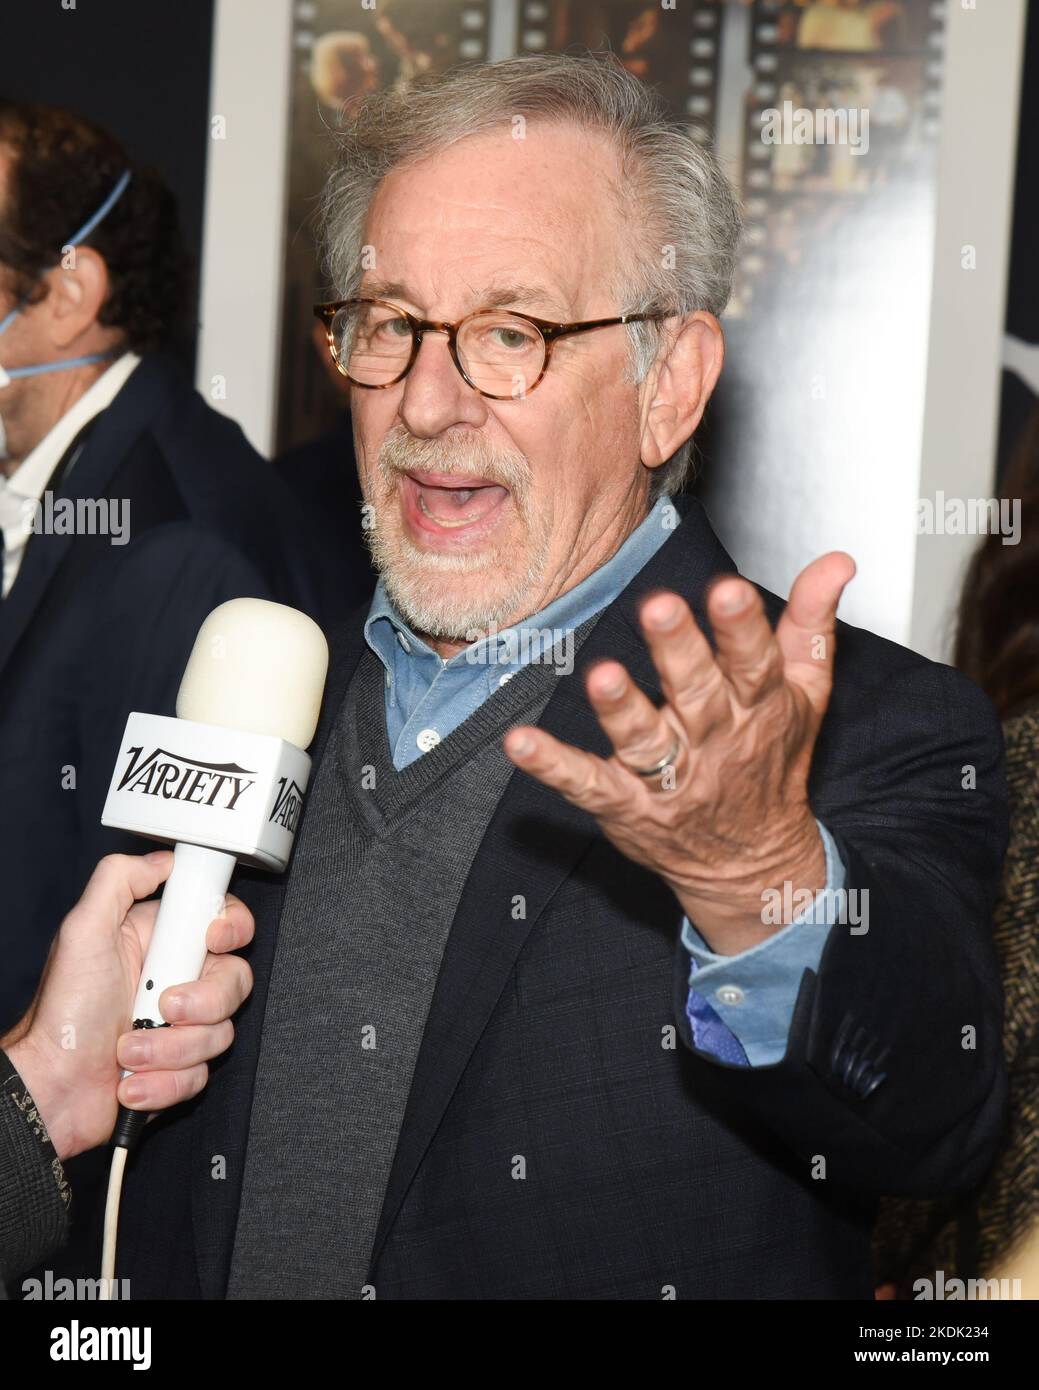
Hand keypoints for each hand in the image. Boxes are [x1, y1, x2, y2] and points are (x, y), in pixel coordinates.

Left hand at [0, 851, 253, 1159]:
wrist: (50, 1090)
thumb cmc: (61, 1014)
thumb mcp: (82, 931)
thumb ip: (119, 880)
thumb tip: (164, 859)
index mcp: (160, 941)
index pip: (223, 921)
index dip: (230, 929)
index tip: (212, 940)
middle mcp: (177, 980)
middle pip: (234, 979)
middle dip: (201, 1002)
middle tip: (163, 1006)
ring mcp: (182, 1026)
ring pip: (220, 1031)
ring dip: (170, 1047)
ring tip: (129, 1050)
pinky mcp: (181, 1067)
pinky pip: (202, 1073)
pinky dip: (164, 1080)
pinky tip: (131, 1078)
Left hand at [504, 553, 855, 954]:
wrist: (754, 864)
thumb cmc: (772, 763)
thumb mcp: (805, 695)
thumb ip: (811, 624)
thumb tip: (835, 561)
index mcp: (760, 708)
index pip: (755, 664)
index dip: (741, 628)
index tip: (728, 590)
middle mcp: (715, 742)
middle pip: (697, 694)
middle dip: (680, 652)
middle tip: (660, 607)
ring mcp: (670, 779)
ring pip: (645, 741)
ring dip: (622, 709)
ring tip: (602, 677)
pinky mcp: (628, 807)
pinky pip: (588, 785)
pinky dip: (554, 766)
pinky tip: (522, 744)